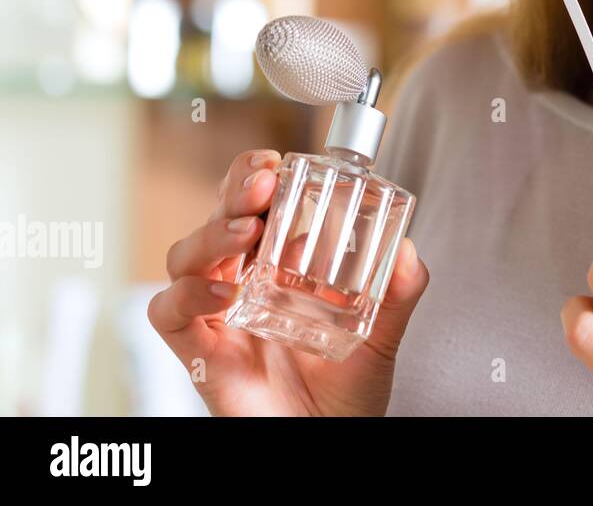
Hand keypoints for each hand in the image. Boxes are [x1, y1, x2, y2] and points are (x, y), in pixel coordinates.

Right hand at [148, 149, 428, 415]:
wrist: (327, 442)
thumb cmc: (347, 390)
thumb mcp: (384, 334)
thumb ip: (400, 293)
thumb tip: (409, 251)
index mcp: (282, 262)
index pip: (259, 201)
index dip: (259, 175)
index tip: (279, 162)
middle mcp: (244, 278)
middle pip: (220, 215)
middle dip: (235, 188)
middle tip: (263, 182)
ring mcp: (217, 312)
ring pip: (186, 253)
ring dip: (211, 232)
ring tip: (247, 231)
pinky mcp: (198, 350)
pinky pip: (170, 311)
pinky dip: (188, 292)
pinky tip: (224, 291)